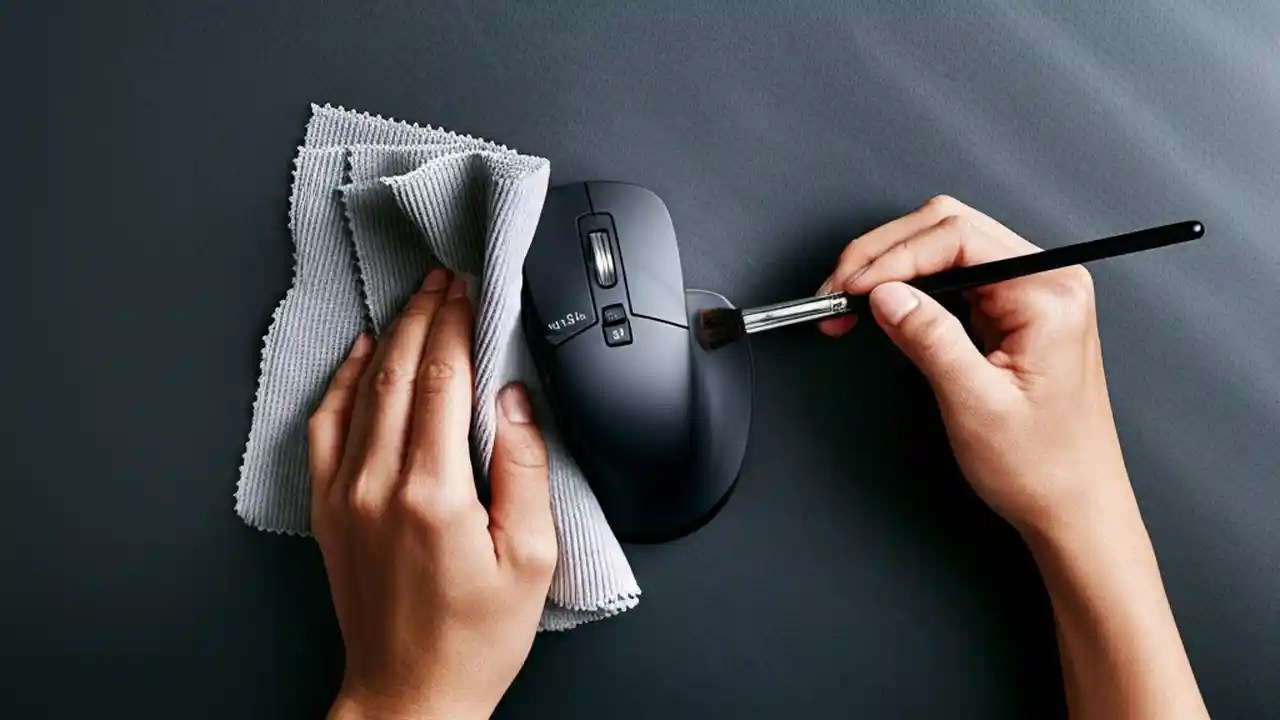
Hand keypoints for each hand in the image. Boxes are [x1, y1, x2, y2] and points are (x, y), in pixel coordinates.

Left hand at [307, 269, 556, 719]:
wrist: (410, 693)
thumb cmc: (474, 638)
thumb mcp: (530, 559)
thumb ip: (524, 471)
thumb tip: (517, 403)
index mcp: (434, 493)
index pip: (445, 381)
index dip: (458, 325)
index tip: (471, 291)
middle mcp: (380, 486)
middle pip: (402, 373)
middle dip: (425, 316)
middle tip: (444, 280)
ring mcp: (346, 496)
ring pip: (364, 392)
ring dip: (391, 339)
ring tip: (414, 304)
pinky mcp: (329, 510)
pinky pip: (325, 427)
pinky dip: (342, 384)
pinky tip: (361, 360)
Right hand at [818, 195, 1127, 536]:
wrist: (1073, 507)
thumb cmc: (1043, 465)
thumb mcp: (975, 403)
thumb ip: (929, 338)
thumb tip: (884, 293)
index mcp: (1048, 293)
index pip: (956, 237)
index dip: (892, 257)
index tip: (850, 288)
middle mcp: (1046, 280)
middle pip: (948, 228)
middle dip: (883, 254)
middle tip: (838, 292)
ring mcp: (1030, 291)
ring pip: (945, 246)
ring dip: (891, 267)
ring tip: (849, 302)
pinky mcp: (1011, 309)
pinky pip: (952, 275)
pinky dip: (909, 286)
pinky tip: (882, 307)